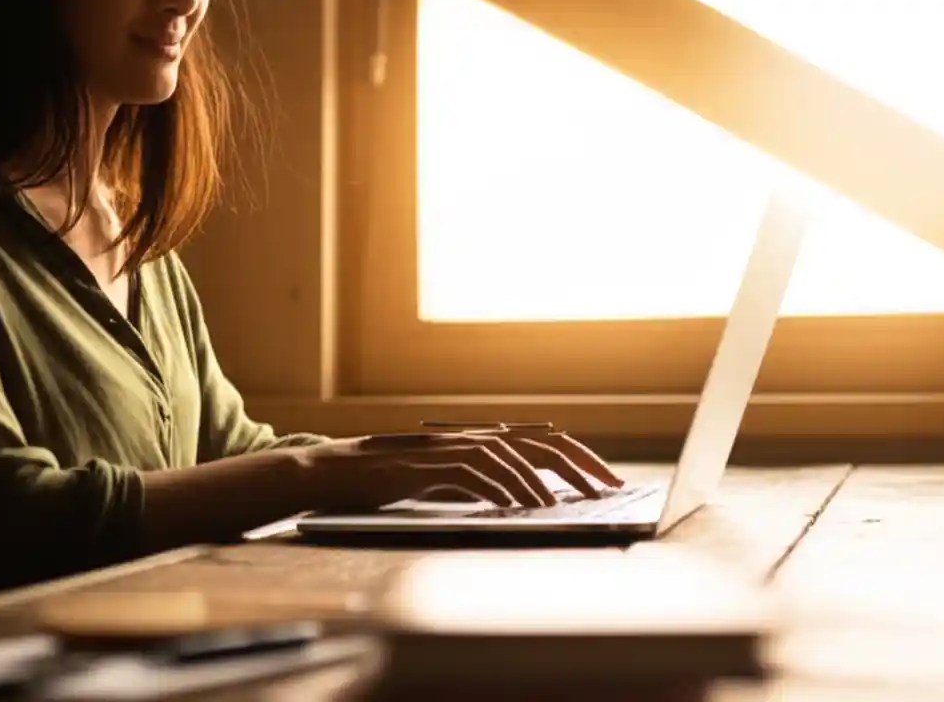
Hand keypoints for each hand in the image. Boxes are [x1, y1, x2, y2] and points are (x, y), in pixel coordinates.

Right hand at [292, 431, 625, 511]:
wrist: (332, 473)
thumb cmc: (387, 482)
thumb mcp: (443, 481)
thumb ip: (478, 483)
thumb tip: (520, 501)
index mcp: (477, 440)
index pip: (541, 443)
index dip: (579, 459)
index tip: (608, 481)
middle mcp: (469, 437)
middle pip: (537, 444)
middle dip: (579, 466)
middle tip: (610, 489)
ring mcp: (447, 449)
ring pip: (508, 457)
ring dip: (540, 483)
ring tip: (566, 506)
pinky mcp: (426, 466)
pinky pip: (472, 474)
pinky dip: (499, 489)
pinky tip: (516, 507)